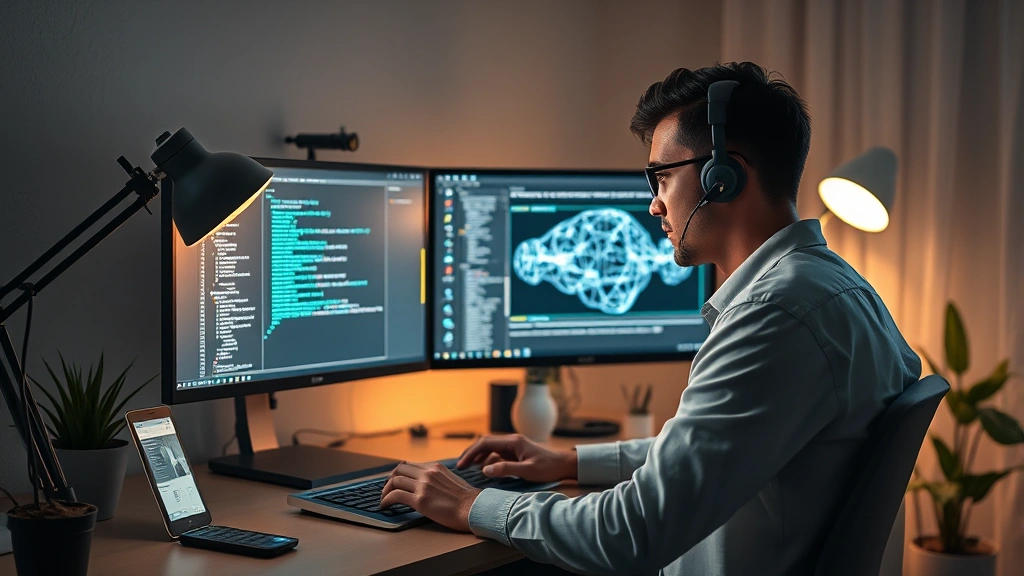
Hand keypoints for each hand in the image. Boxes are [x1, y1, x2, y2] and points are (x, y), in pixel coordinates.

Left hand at [379, 461, 480, 531]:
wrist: (474, 508)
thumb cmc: (466, 499)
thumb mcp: (451, 480)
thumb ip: (437, 478)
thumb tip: (427, 484)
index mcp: (435, 467)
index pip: (410, 465)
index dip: (399, 473)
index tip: (395, 481)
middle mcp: (428, 473)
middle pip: (399, 470)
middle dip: (389, 480)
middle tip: (386, 489)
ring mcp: (423, 486)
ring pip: (395, 481)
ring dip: (385, 490)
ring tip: (384, 499)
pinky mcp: (420, 500)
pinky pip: (396, 496)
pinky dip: (386, 500)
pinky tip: (385, 506)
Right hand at [456, 434, 576, 482]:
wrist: (564, 465)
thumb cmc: (548, 468)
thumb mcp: (528, 471)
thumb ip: (506, 469)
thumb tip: (484, 470)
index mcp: (513, 442)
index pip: (485, 443)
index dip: (471, 453)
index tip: (462, 464)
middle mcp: (511, 441)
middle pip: (485, 443)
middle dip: (471, 453)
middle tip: (460, 466)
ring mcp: (513, 446)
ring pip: (489, 448)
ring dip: (478, 456)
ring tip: (467, 467)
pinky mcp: (515, 453)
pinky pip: (496, 454)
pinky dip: (487, 460)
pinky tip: (482, 468)